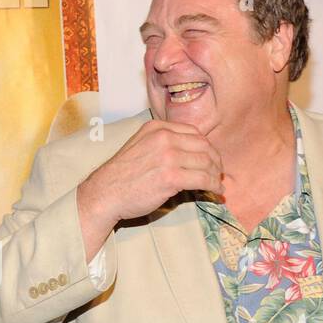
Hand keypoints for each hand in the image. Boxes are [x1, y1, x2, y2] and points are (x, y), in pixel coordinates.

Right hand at [76, 120, 222, 259]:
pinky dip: (213, 186)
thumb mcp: (139, 146)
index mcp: (156, 128)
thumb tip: (189, 153)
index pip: (193, 132)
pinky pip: (203, 179)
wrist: (104, 194)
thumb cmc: (121, 175)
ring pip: (206, 163)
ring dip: (215, 175)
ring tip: (217, 184)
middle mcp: (164, 138)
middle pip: (204, 146)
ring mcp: (168, 157)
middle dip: (215, 161)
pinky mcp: (171, 177)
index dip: (206, 147)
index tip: (209, 158)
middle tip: (217, 173)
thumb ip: (161, 143)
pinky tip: (215, 192)